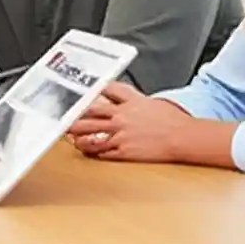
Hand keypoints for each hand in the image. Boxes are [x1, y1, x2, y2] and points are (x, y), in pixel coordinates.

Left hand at [65, 82, 192, 161]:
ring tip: (71, 137)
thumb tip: (120, 96)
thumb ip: (132, 98)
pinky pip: (103, 152)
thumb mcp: (150, 101)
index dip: (90, 91)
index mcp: (128, 103)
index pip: (105, 91)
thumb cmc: (170, 120)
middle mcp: (121, 118)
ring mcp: (121, 135)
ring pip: (92, 135)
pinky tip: (88, 150)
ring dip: (79, 137)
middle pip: (90, 114)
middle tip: (63, 117)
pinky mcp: (125, 151)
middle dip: (74, 116)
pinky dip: (94, 151)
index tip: (79, 92)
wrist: (181, 137)